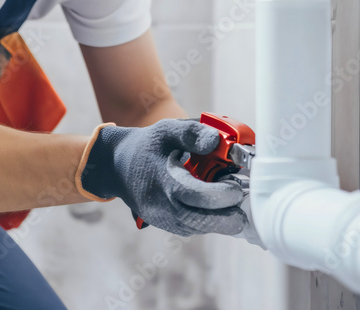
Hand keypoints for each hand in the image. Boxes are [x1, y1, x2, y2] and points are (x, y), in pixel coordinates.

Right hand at [78, 119, 247, 236]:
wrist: (117, 165)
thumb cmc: (146, 146)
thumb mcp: (167, 130)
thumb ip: (193, 132)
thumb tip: (217, 141)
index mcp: (164, 180)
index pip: (197, 195)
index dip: (221, 195)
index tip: (237, 188)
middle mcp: (161, 205)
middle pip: (199, 221)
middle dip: (226, 218)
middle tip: (243, 208)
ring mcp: (161, 218)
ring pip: (196, 228)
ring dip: (218, 222)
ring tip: (234, 208)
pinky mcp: (163, 224)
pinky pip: (190, 228)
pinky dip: (206, 221)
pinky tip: (217, 210)